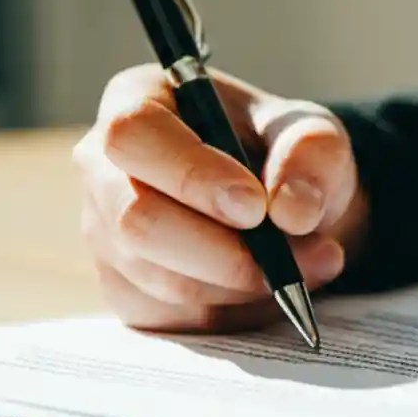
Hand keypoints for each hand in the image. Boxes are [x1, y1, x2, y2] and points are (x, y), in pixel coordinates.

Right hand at [73, 64, 367, 331]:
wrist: (282, 205)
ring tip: (307, 263)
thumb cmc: (282, 153)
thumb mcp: (314, 134)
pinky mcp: (123, 288)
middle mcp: (103, 167)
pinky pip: (170, 317)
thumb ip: (311, 154)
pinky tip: (271, 285)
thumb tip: (291, 210)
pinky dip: (233, 310)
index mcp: (137, 99)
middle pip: (134, 218)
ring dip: (241, 283)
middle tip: (291, 253)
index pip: (134, 133)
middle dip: (221, 249)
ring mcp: (104, 233)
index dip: (190, 175)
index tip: (254, 207)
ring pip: (157, 277)